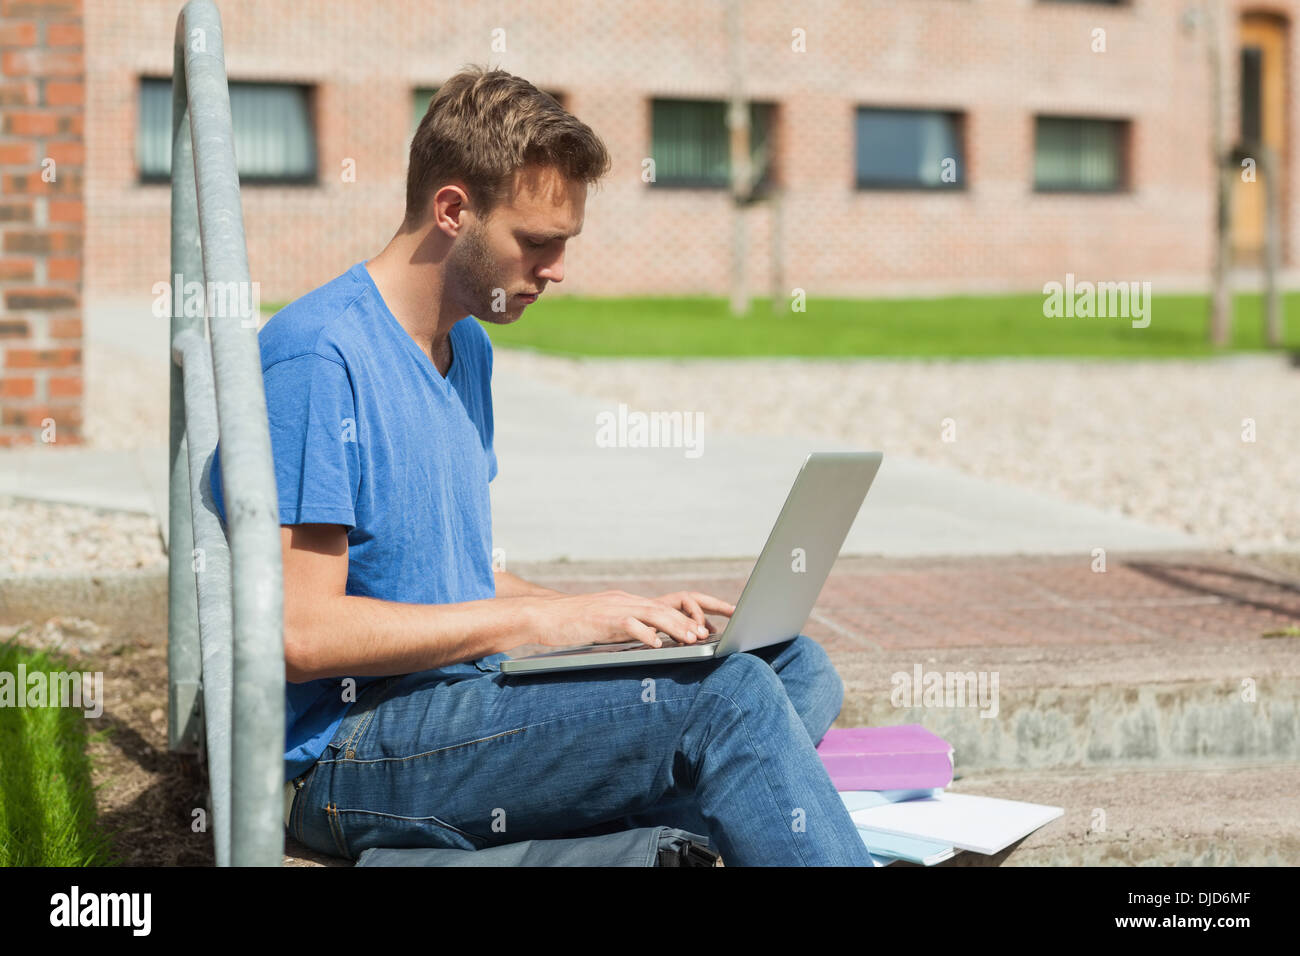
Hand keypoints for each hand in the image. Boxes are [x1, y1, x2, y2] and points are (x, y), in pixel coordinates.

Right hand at [524, 590, 719, 649]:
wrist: (545, 615)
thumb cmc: (575, 623)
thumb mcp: (609, 623)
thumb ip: (631, 628)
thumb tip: (655, 640)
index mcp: (631, 602)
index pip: (671, 601)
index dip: (695, 609)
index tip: (712, 623)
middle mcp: (627, 601)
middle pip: (667, 606)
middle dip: (690, 620)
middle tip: (708, 634)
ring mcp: (615, 608)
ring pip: (653, 613)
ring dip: (675, 627)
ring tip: (691, 639)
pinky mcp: (602, 619)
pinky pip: (628, 625)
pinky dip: (644, 634)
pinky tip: (656, 645)